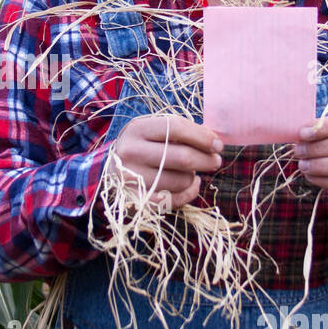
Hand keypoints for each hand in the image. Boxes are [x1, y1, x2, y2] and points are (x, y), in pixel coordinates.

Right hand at [106, 114, 223, 210]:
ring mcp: (131, 178)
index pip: (176, 128)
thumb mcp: (154, 131)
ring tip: (189, 173)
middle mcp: (131, 151)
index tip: (218, 144)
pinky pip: (173, 201)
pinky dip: (187, 194)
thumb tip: (214, 142)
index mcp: (138, 129)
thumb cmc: (142, 146)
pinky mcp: (135, 199)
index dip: (202, 136)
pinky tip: (189, 186)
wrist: (109, 168)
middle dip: (206, 160)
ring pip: (180, 181)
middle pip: (182, 157)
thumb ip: (181, 132)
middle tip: (215, 161)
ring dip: (192, 177)